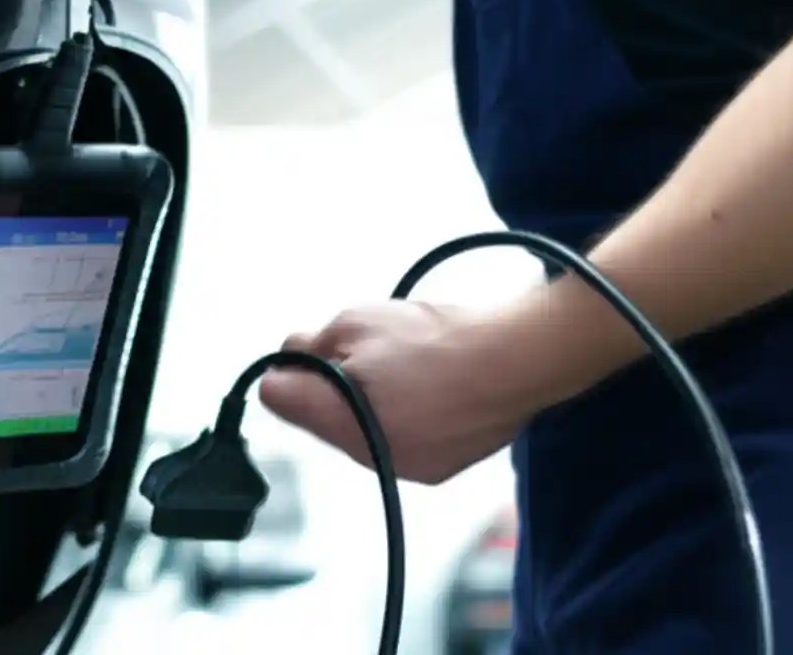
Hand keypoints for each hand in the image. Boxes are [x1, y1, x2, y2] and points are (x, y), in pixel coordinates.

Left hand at [258, 301, 539, 483]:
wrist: (518, 361)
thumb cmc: (439, 337)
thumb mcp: (356, 321)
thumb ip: (310, 343)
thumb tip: (288, 357)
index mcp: (338, 418)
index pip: (274, 396)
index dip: (286, 367)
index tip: (309, 352)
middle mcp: (364, 455)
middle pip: (318, 417)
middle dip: (331, 384)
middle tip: (369, 350)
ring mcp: (401, 467)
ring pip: (358, 430)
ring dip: (367, 401)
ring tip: (408, 369)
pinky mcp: (434, 471)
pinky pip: (398, 441)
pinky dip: (403, 418)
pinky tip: (431, 391)